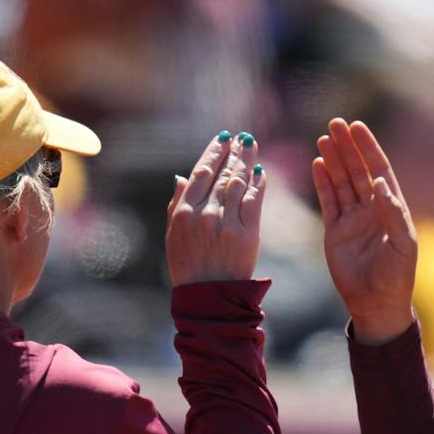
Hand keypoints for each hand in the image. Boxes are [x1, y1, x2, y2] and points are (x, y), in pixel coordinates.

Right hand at [166, 130, 265, 284]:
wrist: (208, 295)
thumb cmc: (188, 265)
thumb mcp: (173, 235)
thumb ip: (177, 204)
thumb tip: (182, 177)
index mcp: (184, 212)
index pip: (201, 172)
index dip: (213, 152)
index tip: (223, 138)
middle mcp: (204, 214)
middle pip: (221, 174)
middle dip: (233, 153)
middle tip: (243, 138)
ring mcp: (226, 224)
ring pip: (238, 184)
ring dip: (246, 162)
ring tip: (252, 146)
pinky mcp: (246, 234)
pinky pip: (253, 202)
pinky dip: (257, 185)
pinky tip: (260, 172)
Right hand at [312, 118, 415, 344]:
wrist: (377, 303)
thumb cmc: (397, 275)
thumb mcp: (403, 244)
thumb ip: (393, 213)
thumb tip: (381, 183)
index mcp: (392, 207)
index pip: (379, 169)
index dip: (368, 148)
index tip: (357, 127)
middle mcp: (371, 209)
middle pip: (357, 170)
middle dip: (347, 147)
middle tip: (334, 123)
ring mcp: (352, 219)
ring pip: (340, 182)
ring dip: (332, 160)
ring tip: (324, 138)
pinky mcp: (335, 231)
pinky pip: (328, 201)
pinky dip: (322, 182)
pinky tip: (318, 164)